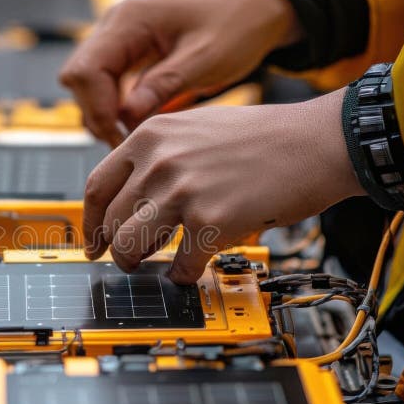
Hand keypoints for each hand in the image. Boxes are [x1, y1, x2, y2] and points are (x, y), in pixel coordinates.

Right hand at [59, 0, 300, 145]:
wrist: (255, 8)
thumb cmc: (236, 24)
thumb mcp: (204, 60)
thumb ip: (162, 86)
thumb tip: (125, 117)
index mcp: (130, 19)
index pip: (86, 70)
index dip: (97, 109)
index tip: (121, 136)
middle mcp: (116, 25)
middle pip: (78, 78)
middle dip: (97, 114)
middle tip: (126, 143)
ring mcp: (119, 39)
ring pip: (87, 85)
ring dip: (104, 113)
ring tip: (133, 137)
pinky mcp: (127, 54)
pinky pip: (105, 85)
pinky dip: (115, 108)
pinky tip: (137, 124)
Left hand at [83, 89, 364, 283]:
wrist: (315, 142)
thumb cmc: (263, 137)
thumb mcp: (193, 128)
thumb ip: (158, 156)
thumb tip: (132, 196)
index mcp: (150, 136)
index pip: (96, 186)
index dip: (88, 222)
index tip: (91, 240)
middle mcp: (158, 162)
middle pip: (110, 222)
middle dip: (116, 248)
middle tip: (128, 259)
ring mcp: (182, 191)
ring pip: (130, 247)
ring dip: (139, 264)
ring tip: (159, 264)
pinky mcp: (211, 221)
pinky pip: (181, 265)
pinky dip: (185, 275)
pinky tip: (194, 269)